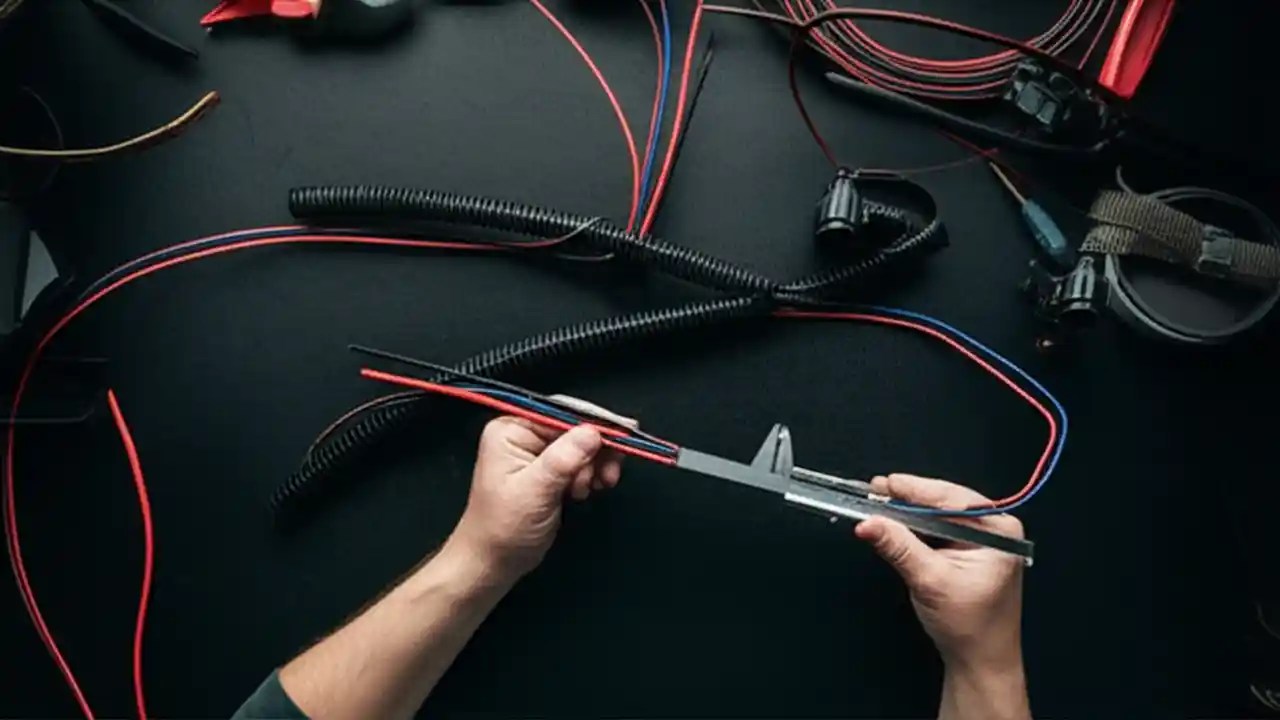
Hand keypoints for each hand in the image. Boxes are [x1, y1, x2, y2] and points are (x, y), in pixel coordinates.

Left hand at [446, 413, 626, 583]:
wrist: (494, 563)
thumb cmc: (504, 528)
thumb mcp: (535, 490)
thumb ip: (565, 458)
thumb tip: (595, 431)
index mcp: (511, 430)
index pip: (560, 413)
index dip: (594, 422)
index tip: (625, 432)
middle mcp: (523, 435)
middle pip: (574, 428)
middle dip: (596, 450)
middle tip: (611, 471)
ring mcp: (537, 454)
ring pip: (581, 447)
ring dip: (596, 464)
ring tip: (597, 486)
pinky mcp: (549, 472)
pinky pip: (579, 463)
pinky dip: (591, 474)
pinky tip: (591, 488)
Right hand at [854, 473, 1024, 670]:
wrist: (980, 661)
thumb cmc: (968, 626)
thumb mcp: (929, 581)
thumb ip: (899, 547)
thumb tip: (868, 522)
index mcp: (999, 531)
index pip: (952, 499)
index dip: (915, 490)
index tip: (885, 483)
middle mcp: (996, 530)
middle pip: (946, 503)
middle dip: (910, 498)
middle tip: (876, 490)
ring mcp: (984, 540)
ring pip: (940, 515)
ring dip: (910, 512)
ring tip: (880, 502)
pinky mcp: (969, 551)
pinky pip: (940, 529)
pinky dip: (916, 527)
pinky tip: (896, 522)